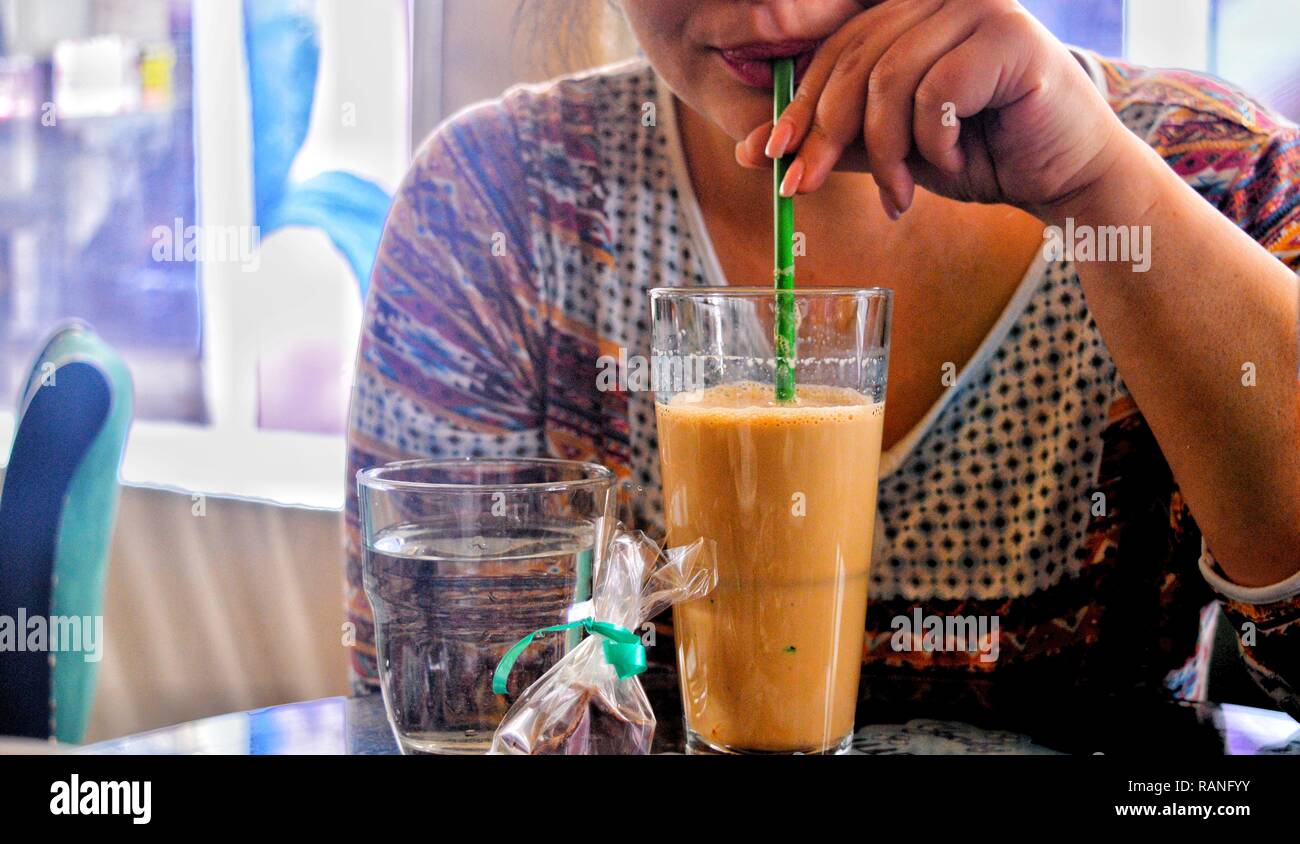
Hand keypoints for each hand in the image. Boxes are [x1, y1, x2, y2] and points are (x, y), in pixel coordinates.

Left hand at [735, 0, 1136, 222]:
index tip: (770, 158)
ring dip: (887, 152)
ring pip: (890, 80)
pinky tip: (956, 159)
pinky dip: (935, 141)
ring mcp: (977, 7)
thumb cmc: (980, 154)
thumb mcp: (890, 149)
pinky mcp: (1009, 35)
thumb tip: (749, 152)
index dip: (798, 105)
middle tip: (806, 187)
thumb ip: (830, 143)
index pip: (834, 50)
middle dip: (825, 135)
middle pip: (854, 61)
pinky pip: (936, 92)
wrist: (1061, 176)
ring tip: (900, 193)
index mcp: (908, 10)